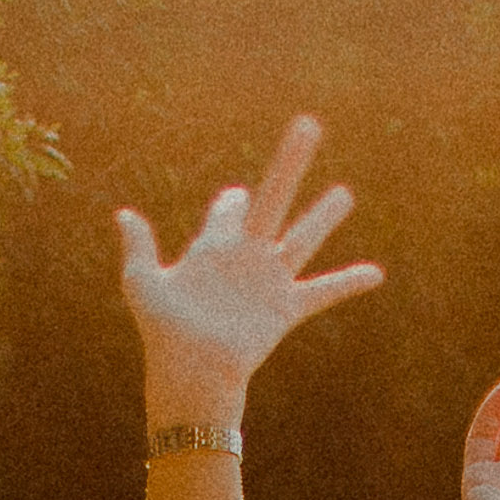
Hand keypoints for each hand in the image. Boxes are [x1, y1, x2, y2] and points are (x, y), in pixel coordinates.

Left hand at [115, 114, 382, 424]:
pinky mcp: (284, 308)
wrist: (189, 374)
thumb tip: (123, 213)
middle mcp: (245, 257)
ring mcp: (267, 280)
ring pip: (302, 238)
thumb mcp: (143, 284)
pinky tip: (376, 274)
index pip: (228, 212)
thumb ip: (139, 247)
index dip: (231, 203)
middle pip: (273, 199)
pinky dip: (349, 282)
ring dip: (324, 216)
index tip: (235, 197)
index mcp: (213, 247)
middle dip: (290, 162)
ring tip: (345, 193)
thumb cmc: (163, 332)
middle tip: (308, 125)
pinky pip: (323, 291)